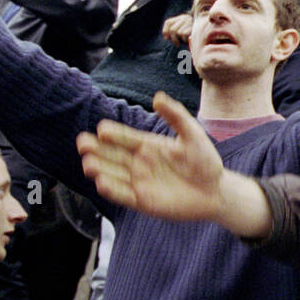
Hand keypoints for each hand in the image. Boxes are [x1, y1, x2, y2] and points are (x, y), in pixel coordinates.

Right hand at [77, 92, 225, 221]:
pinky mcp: (142, 201)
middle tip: (83, 143)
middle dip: (96, 150)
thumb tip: (157, 97)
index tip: (102, 129)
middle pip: (112, 155)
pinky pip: (123, 195)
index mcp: (148, 145)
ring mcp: (139, 182)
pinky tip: (101, 182)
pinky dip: (112, 189)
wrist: (216, 192)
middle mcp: (139, 163)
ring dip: (99, 169)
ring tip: (89, 163)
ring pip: (113, 174)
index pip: (124, 138)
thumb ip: (176, 116)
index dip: (113, 133)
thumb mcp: (193, 135)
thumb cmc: (205, 162)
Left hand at [162, 13, 192, 45]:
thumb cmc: (193, 37)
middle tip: (178, 43)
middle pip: (173, 29)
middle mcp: (186, 18)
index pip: (168, 22)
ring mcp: (191, 21)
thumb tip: (166, 37)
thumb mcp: (182, 34)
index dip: (165, 31)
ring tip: (185, 41)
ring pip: (178, 32)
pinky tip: (189, 40)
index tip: (166, 38)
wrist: (209, 36)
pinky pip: (184, 34)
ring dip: (181, 39)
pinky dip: (186, 39)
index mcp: (182, 18)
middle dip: (174, 39)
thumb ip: (172, 33)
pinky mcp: (195, 26)